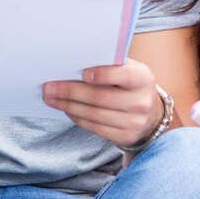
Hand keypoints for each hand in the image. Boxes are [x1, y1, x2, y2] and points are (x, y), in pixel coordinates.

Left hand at [42, 58, 162, 146]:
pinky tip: (66, 109)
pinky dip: (77, 118)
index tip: (82, 73)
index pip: (124, 75)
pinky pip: (95, 128)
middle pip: (100, 97)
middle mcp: (141, 101)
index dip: (103, 74)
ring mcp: (134, 122)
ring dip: (68, 105)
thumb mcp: (129, 70)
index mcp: (143, 78)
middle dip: (70, 92)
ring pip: (94, 114)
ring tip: (51, 98)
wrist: (151, 114)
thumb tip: (74, 62)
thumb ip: (110, 64)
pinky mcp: (125, 136)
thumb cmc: (130, 85)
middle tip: (49, 87)